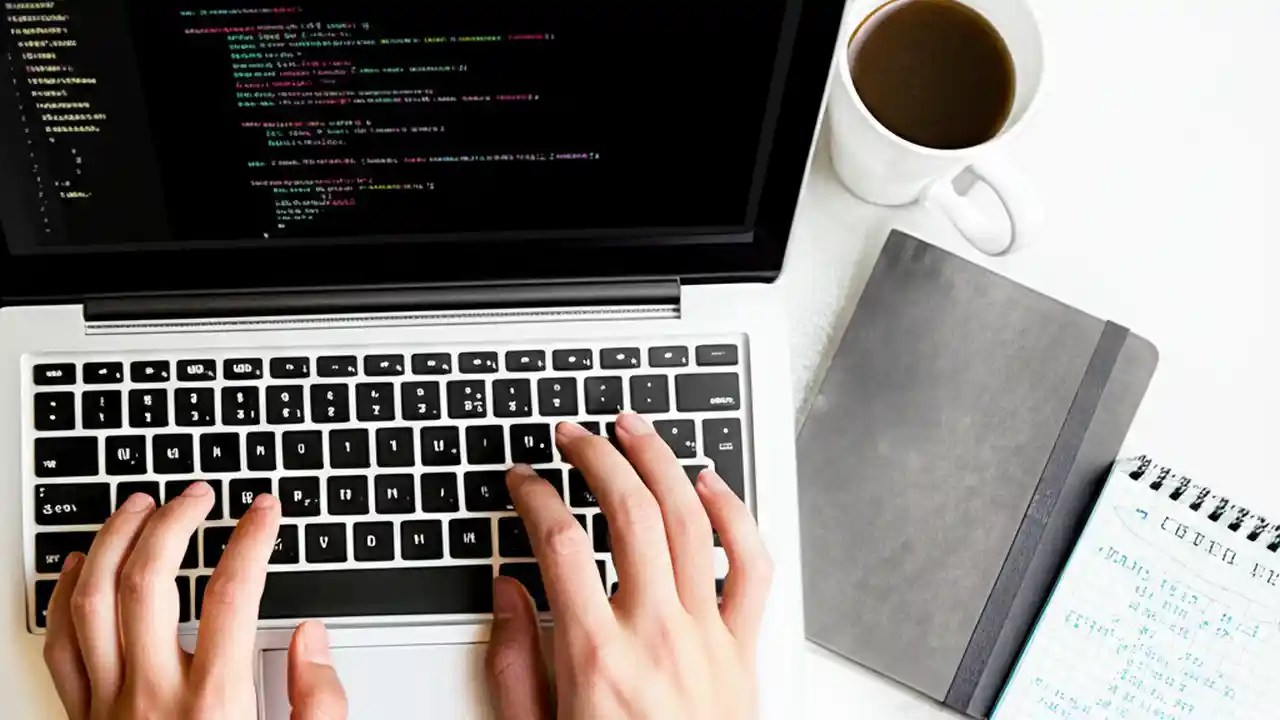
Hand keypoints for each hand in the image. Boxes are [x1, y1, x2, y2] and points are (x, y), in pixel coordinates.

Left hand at [42, 482, 348, 719]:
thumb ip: (321, 704)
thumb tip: (313, 639)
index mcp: (214, 706)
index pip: (233, 592)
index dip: (253, 538)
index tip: (264, 511)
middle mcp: (152, 700)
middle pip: (148, 582)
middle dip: (175, 522)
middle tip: (199, 496)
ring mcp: (107, 709)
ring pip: (90, 602)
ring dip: (111, 542)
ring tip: (138, 508)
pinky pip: (60, 645)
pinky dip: (65, 595)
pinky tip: (78, 568)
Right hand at [487, 413, 771, 719]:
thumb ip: (513, 662)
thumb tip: (507, 593)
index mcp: (595, 658)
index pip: (558, 542)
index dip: (535, 495)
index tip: (523, 480)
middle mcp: (655, 636)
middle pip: (628, 512)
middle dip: (595, 457)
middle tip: (573, 435)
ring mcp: (706, 637)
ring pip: (689, 519)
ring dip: (659, 461)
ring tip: (633, 429)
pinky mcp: (743, 649)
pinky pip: (751, 565)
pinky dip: (734, 514)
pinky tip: (710, 484)